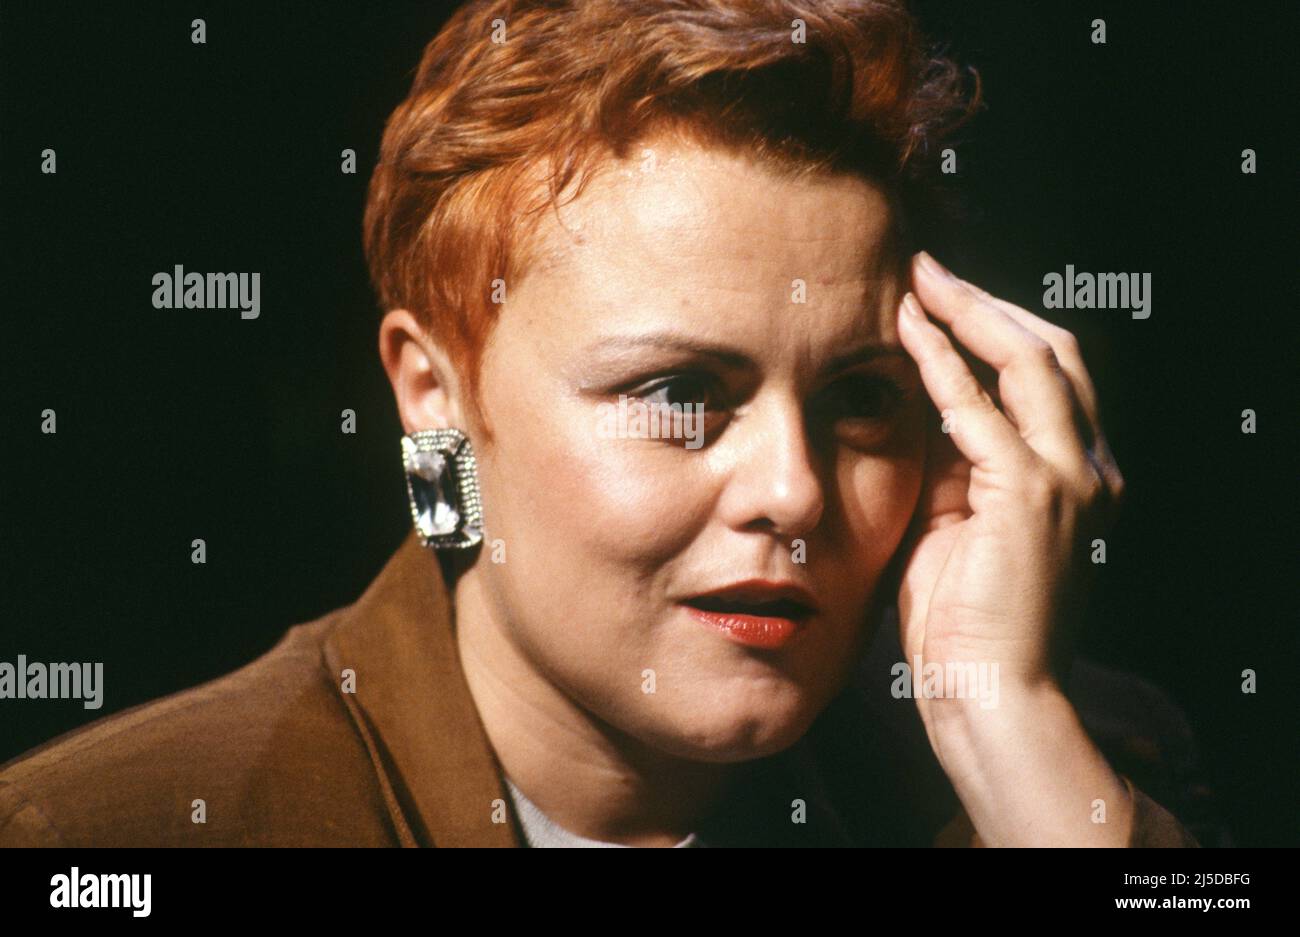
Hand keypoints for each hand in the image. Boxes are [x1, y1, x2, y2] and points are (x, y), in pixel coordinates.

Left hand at [893, 251, 1132, 845]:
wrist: (988, 690)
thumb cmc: (962, 620)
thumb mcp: (957, 523)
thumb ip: (953, 465)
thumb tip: (919, 407)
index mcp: (1074, 477)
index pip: (1045, 377)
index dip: (995, 328)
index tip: (939, 295)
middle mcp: (1087, 469)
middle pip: (1049, 352)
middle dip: (986, 303)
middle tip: (927, 267)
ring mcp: (1069, 479)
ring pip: (1029, 362)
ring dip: (970, 313)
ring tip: (918, 279)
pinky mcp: (1032, 495)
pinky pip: (982, 409)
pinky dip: (943, 363)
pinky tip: (908, 331)